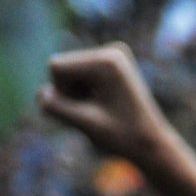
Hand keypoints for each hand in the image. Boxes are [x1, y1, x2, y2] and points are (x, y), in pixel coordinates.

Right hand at [36, 44, 175, 167]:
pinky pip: (80, 74)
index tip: (88, 110)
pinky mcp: (112, 63)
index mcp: (106, 60)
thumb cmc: (122, 137)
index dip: (63, 93)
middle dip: (70, 93)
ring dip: (77, 94)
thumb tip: (42, 94)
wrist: (153, 145)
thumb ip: (56, 107)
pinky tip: (104, 105)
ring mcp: (113, 55)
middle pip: (62, 67)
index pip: (56, 67)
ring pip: (69, 72)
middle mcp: (112, 51)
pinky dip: (85, 92)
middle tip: (97, 113)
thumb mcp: (83, 123)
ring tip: (101, 110)